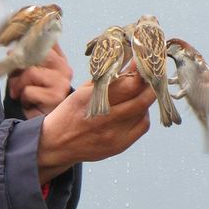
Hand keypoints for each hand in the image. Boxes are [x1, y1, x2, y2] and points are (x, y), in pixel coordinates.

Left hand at [5, 44, 73, 118]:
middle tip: (12, 75)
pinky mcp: (55, 96)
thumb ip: (26, 58)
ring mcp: (62, 82)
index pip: (47, 39)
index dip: (29, 38)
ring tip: (19, 93)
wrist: (41, 121)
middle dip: (18, 64)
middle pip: (35, 53)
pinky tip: (28, 103)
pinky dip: (23, 97)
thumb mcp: (29, 73)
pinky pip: (28, 90)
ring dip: (18, 84)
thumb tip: (11, 48)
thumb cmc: (34, 96)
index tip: (15, 44)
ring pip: (30, 72)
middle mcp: (64, 68)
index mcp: (59, 59)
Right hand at [36, 64, 153, 182]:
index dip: (141, 73)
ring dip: (146, 98)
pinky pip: (142, 126)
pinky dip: (143, 115)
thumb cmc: (70, 113)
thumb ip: (106, 78)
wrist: (57, 144)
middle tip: (151, 75)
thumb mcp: (82, 91)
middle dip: (150, 85)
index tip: (144, 63)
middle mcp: (104, 118)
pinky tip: (136, 110)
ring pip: (144, 111)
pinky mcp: (119, 146)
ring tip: (141, 91)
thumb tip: (131, 64)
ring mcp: (113, 134)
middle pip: (141, 99)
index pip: (127, 84)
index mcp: (92, 99)